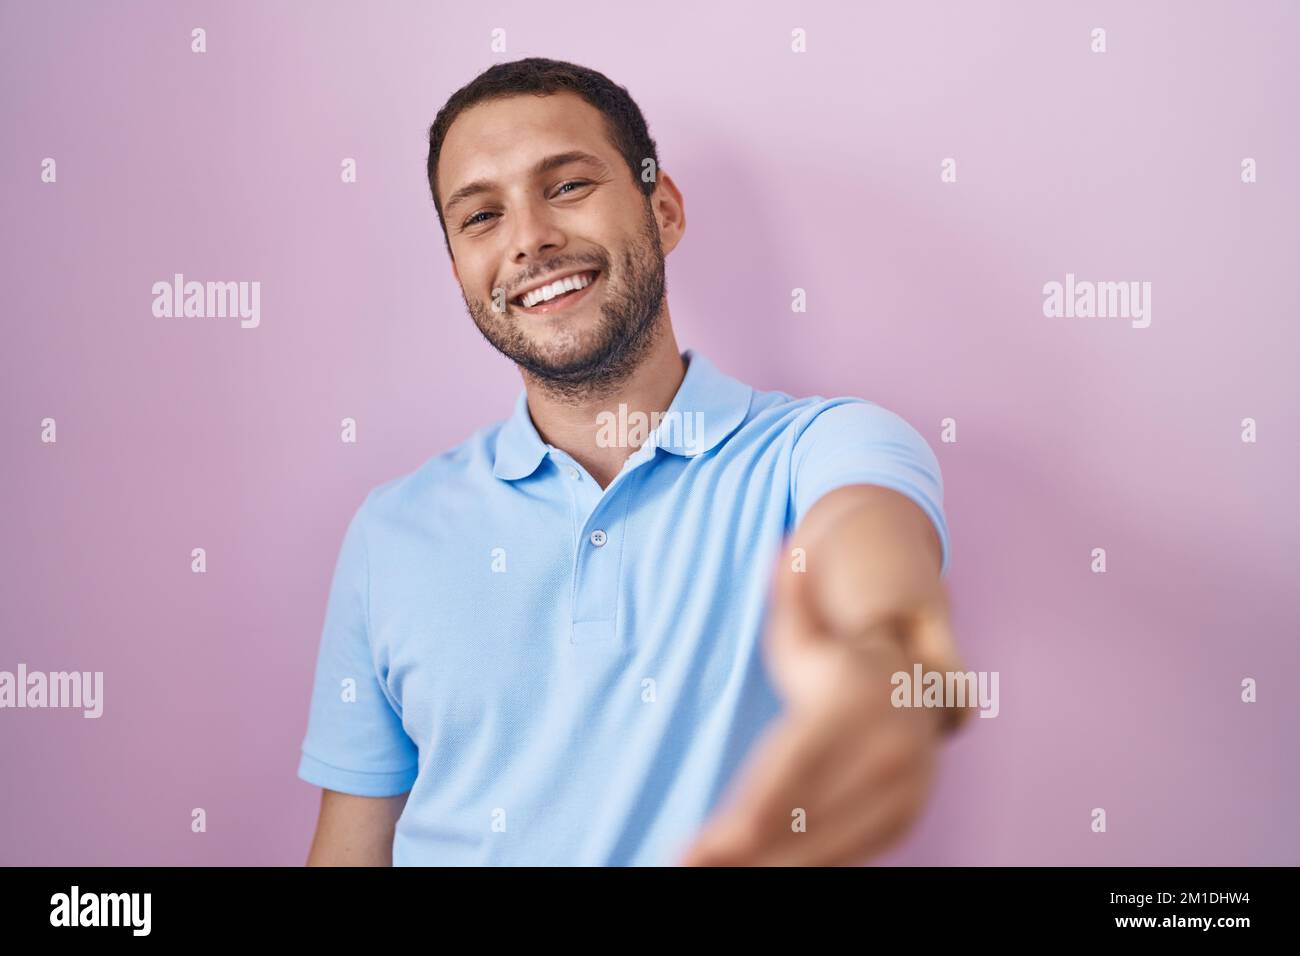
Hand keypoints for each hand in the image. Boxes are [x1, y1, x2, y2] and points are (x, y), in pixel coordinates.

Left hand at [677, 542, 949, 865]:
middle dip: (746, 853)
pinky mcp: (904, 818)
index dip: (749, 814)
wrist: (917, 683)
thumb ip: (793, 594)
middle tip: (689, 869)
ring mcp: (903, 789)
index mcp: (855, 701)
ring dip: (769, 869)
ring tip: (707, 878)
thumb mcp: (810, 627)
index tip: (710, 845)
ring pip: (827, 846)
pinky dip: (800, 867)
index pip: (793, 770)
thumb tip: (783, 549)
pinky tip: (753, 876)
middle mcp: (887, 749)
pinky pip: (848, 854)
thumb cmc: (839, 657)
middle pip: (804, 818)